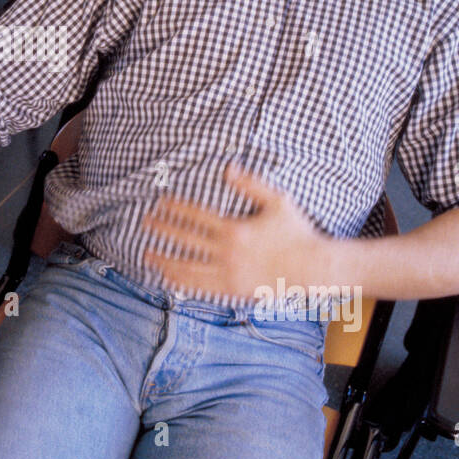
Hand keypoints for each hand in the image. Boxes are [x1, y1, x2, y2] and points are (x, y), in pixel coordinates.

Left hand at [142, 166, 332, 302]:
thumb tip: (227, 168)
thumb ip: (251, 184)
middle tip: (145, 222)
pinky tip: (168, 278)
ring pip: (187, 268)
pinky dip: (181, 282)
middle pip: (185, 240)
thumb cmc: (297, 232)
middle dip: (163, 229)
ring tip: (146, 254)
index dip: (175, 208)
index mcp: (235, 229)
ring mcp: (228, 274)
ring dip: (164, 260)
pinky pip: (200, 287)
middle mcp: (228, 253)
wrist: (313, 269)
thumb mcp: (277, 202)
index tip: (160, 203)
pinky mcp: (232, 290)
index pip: (196, 216)